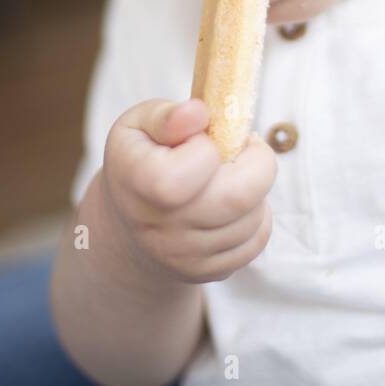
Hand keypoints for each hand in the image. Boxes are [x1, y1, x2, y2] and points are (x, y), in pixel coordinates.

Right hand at [98, 98, 276, 283]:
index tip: (201, 139)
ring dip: (256, 189)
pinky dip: (256, 216)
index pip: (201, 160)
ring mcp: (187, 257)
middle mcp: (162, 229)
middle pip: (239, 197)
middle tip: (244, 149)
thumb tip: (199, 113)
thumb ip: (167, 116)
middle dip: (258, 163)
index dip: (210, 143)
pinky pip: (256, 240)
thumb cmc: (138, 164)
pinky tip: (233, 203)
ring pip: (254, 217)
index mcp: (142, 183)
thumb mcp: (137, 126)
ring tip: (231, 177)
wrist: (126, 229)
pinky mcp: (209, 273)